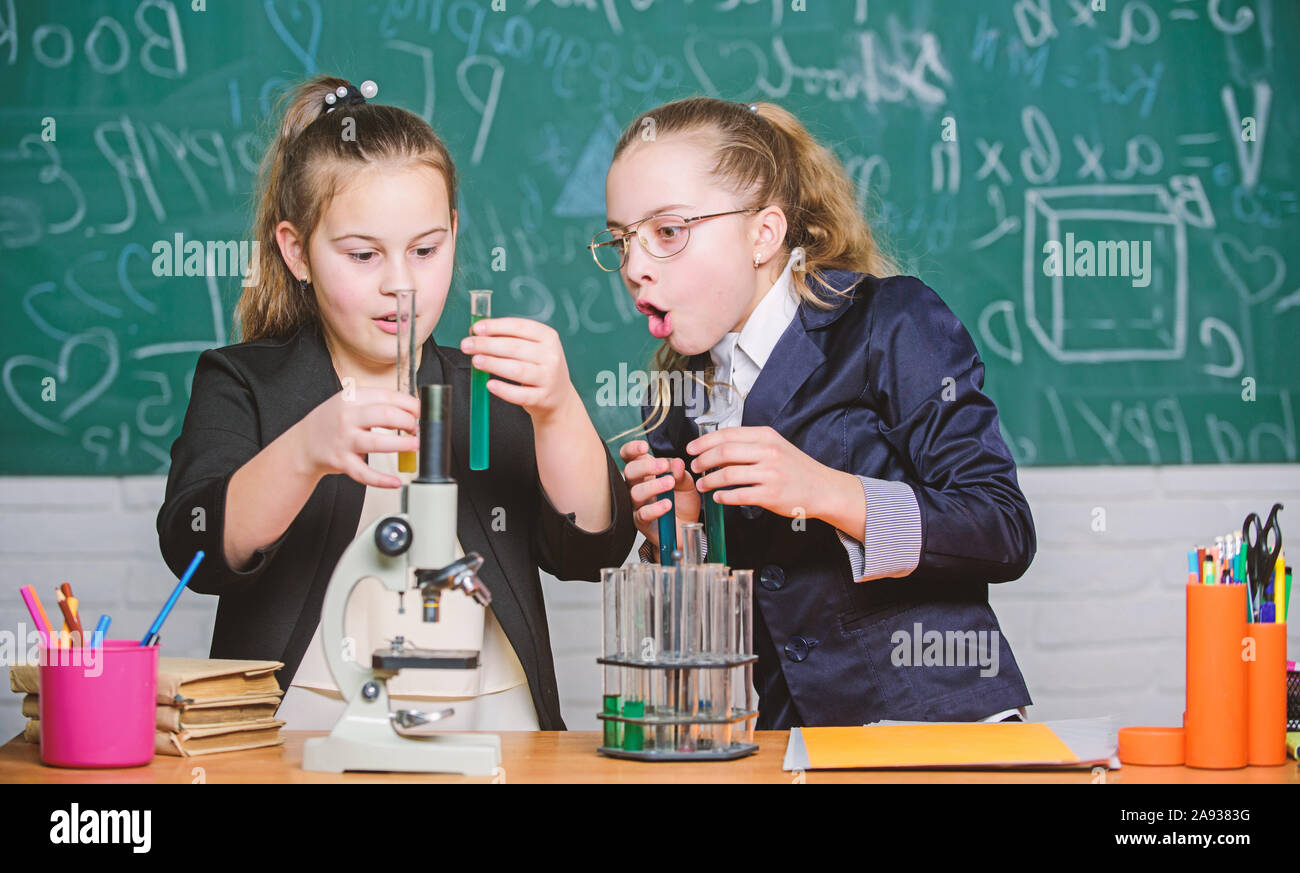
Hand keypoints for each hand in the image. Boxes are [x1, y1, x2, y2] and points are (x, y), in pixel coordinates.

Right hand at [295, 386, 420, 487]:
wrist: (304, 443)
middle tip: (417, 429)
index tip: (421, 412)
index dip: (410, 404)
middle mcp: (347, 417)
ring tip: (415, 445)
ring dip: (401, 445)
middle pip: (386, 415)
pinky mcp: (342, 462)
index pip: (388, 396)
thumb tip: (413, 411)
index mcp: (352, 398)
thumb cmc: (333, 422)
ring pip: (377, 443)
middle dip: (408, 422)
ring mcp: (344, 440)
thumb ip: (377, 404)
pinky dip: (381, 480)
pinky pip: (364, 473)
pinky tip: (395, 482)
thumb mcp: (351, 403)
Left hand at [460, 317, 578, 423]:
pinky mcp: (543, 397)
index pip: (519, 327)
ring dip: (493, 364)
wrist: (559, 397)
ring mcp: (549, 377)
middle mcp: (551, 355)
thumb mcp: (534, 348)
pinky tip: (490, 385)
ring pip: (517, 370)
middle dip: (487, 345)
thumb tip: (479, 333)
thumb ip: (511, 338)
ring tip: (476, 361)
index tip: (476, 328)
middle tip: (467, 345)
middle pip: (514, 347)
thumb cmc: (539, 367)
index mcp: (548, 337)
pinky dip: (504, 390)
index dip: (496, 326)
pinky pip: (520, 394)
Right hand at [618, 439, 700, 545]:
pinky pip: (642, 514)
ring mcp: (637, 504)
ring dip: (653, 486)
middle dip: (645, 466)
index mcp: (645, 472)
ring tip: (670, 484)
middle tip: (663, 466)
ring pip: (635, 492)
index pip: (629, 456)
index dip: (632, 449)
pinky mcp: (640, 522)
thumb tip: (677, 463)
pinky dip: (655, 508)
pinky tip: (668, 505)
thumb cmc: (683, 501)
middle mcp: (637, 486)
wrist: (687, 526)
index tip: (644, 447)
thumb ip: (681, 474)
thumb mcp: (687, 484)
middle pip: (630, 471)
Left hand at [686, 425, 831, 518]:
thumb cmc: (796, 468)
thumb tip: (717, 446)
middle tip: (695, 467)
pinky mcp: (770, 495)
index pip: (727, 434)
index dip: (704, 441)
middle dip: (703, 460)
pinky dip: (723, 497)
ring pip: (727, 475)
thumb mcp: (776, 446)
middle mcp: (768, 452)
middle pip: (723, 453)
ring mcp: (770, 474)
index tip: (691, 448)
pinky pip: (737, 495)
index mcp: (766, 436)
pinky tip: (718, 497)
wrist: (823, 488)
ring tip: (703, 484)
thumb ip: (750, 444)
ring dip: (709, 481)